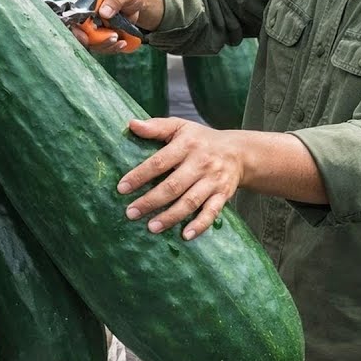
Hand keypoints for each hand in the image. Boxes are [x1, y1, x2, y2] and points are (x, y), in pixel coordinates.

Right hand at [69, 0, 163, 53]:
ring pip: (92, 41)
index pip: (74, 15)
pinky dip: (112, 47)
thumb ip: (115, 0)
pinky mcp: (102, 33)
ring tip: (121, 42)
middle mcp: (87, 12)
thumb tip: (103, 12)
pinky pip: (102, 45)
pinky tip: (123, 43)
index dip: (76, 28)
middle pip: (81, 32)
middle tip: (113, 39)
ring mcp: (94, 24)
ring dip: (106, 45)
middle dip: (95, 40)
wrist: (141, 0)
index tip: (86, 38)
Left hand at [116, 117, 245, 240]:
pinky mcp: (223, 195)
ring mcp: (213, 180)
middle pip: (173, 186)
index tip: (122, 188)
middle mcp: (200, 163)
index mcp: (186, 144)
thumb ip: (156, 126)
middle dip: (151, 201)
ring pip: (190, 201)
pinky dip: (200, 225)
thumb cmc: (200, 139)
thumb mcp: (179, 126)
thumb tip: (131, 124)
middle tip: (131, 213)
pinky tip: (185, 236)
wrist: (239, 151)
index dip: (140, 175)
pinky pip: (212, 212)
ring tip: (151, 227)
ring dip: (170, 216)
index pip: (159, 162)